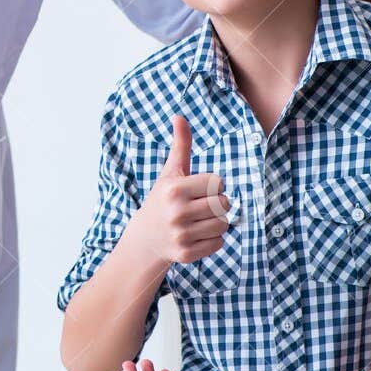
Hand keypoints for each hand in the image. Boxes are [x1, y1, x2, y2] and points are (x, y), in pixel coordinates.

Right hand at [123, 115, 230, 269]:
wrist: (144, 239)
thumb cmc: (162, 200)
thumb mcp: (169, 173)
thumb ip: (180, 146)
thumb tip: (180, 117)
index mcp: (174, 190)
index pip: (218, 183)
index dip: (211, 185)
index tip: (196, 191)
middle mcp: (176, 212)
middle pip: (225, 204)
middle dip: (216, 204)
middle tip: (198, 207)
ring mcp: (180, 235)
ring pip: (224, 224)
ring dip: (215, 222)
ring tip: (197, 222)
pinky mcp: (186, 254)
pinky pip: (218, 243)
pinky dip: (212, 240)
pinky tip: (195, 236)